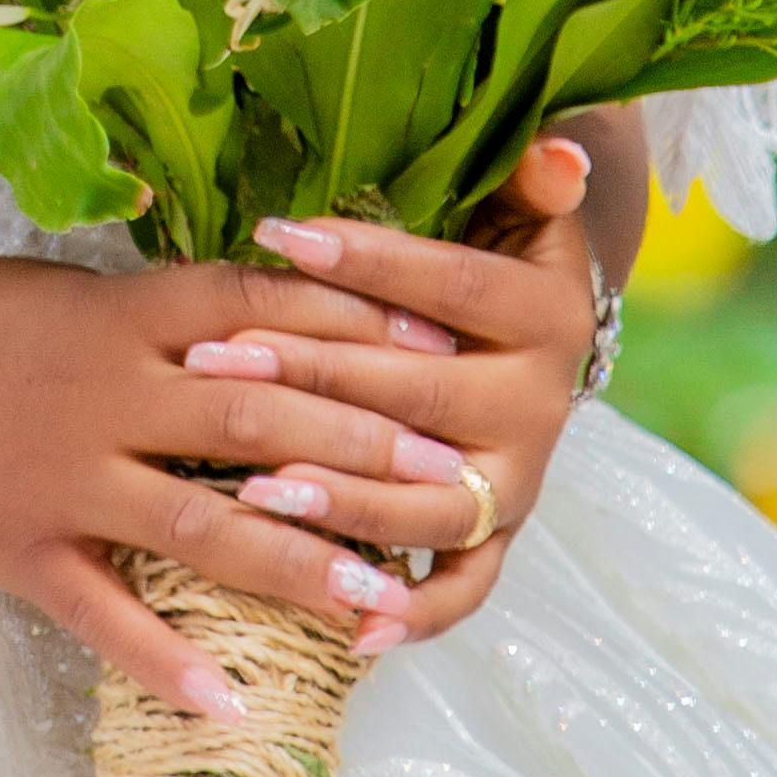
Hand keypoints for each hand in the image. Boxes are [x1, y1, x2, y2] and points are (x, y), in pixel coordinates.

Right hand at [0, 167, 585, 715]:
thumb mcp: (63, 291)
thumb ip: (160, 314)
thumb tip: (269, 315)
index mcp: (120, 316)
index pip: (262, 312)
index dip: (356, 331)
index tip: (440, 353)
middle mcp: (104, 393)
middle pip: (259, 418)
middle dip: (366, 452)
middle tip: (458, 484)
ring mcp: (62, 478)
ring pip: (202, 524)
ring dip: (300, 566)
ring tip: (383, 602)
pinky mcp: (18, 549)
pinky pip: (102, 616)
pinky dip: (166, 663)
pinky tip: (233, 707)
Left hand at [170, 132, 602, 655]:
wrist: (534, 333)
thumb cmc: (491, 251)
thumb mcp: (518, 205)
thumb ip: (529, 175)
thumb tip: (559, 147)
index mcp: (548, 316)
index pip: (449, 287)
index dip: (366, 259)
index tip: (275, 234)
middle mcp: (541, 407)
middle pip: (423, 399)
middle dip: (315, 377)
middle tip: (218, 362)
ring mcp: (518, 483)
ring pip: (436, 505)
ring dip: (347, 501)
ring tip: (257, 490)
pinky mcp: (498, 538)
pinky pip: (464, 589)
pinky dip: (415, 615)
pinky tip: (349, 630)